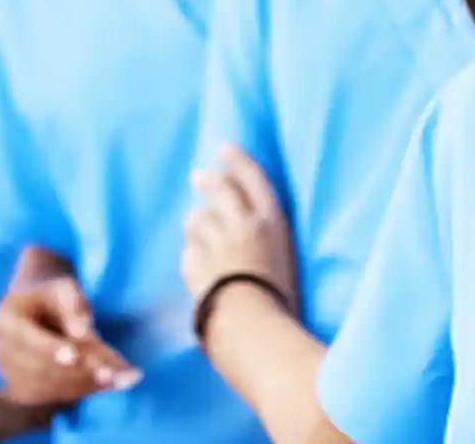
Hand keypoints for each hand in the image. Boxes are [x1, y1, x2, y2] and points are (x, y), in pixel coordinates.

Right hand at [0, 276, 141, 406]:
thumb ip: (74, 304)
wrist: (37, 311)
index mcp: (8, 320)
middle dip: (80, 371)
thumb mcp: (64, 287)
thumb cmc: (54, 295)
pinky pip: (53, 397)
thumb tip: (84, 330)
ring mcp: (11, 375)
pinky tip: (109, 384)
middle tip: (116, 372)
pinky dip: (82, 391)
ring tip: (122, 378)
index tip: (75, 355)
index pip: (27, 339)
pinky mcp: (25, 391)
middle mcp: (3, 352)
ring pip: (49, 387)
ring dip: (86, 384)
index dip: (51, 348)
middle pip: (41, 368)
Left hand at [182, 145, 297, 306]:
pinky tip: (199, 268)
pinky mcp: (194, 259)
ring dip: (198, 226)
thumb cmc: (282, 301)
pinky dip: (192, 255)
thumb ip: (266, 241)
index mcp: (271, 222)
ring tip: (202, 236)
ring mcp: (215, 240)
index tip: (224, 148)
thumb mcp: (285, 262)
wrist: (254, 325)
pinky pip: (189, 251)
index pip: (253, 178)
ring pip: (197, 219)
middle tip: (198, 176)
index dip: (238, 161)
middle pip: (219, 189)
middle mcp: (242, 223)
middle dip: (208, 180)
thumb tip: (250, 237)